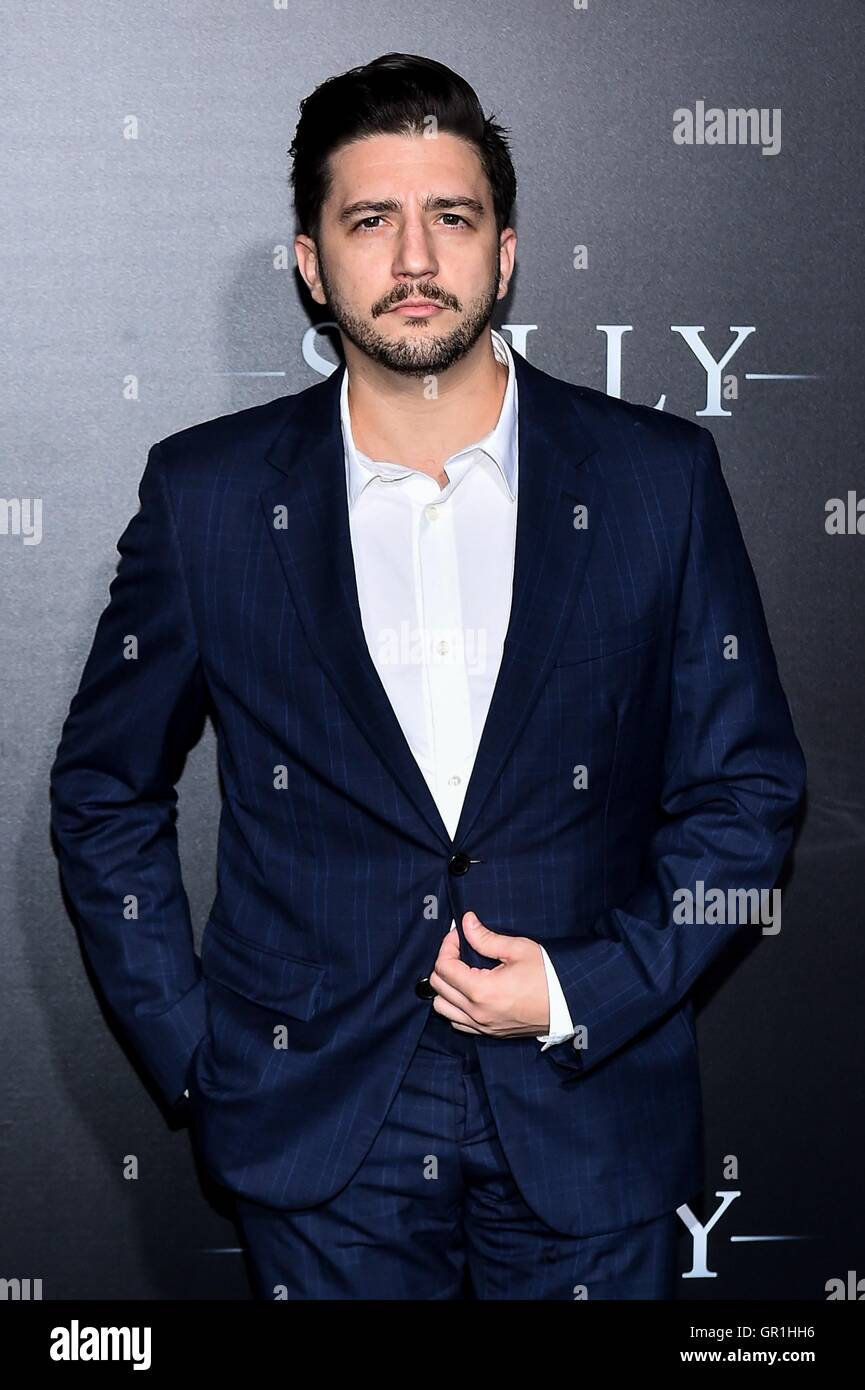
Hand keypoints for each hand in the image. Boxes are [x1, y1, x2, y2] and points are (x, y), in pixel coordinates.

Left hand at [428, 912, 549, 1036]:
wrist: (570, 1006)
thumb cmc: (549, 976)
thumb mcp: (519, 950)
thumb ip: (486, 938)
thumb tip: (466, 923)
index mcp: (482, 991)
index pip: (444, 966)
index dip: (447, 945)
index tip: (458, 935)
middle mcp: (477, 1013)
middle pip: (437, 986)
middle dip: (445, 962)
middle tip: (461, 948)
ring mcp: (482, 1026)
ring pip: (442, 1007)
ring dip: (446, 986)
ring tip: (463, 971)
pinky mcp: (489, 1033)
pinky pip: (457, 1021)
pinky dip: (455, 1006)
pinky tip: (469, 991)